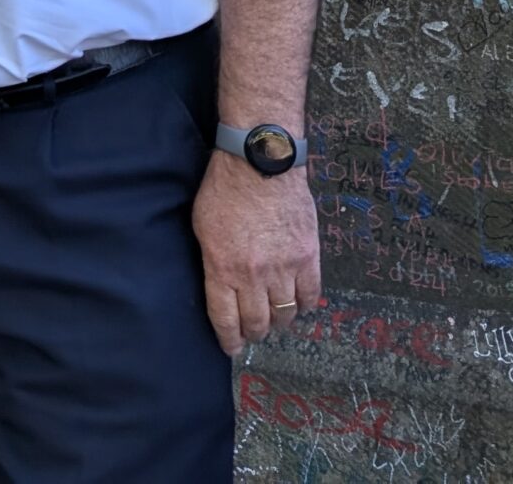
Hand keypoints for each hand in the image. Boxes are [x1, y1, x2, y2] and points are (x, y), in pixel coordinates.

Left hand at [193, 152, 320, 355]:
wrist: (261, 163)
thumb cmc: (223, 190)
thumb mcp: (202, 228)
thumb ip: (212, 263)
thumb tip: (220, 289)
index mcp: (222, 268)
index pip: (226, 320)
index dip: (229, 340)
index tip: (231, 348)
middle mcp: (254, 275)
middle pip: (257, 323)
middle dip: (253, 333)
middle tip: (253, 333)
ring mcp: (284, 268)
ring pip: (284, 314)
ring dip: (278, 322)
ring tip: (274, 319)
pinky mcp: (308, 257)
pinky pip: (310, 296)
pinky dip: (303, 306)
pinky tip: (296, 304)